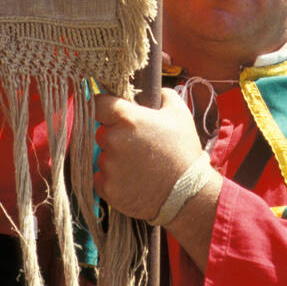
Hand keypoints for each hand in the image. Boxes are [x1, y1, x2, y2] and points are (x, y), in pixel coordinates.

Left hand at [93, 87, 202, 221]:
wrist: (187, 194)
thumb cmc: (183, 151)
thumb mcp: (180, 114)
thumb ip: (163, 95)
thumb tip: (155, 91)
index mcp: (128, 118)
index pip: (98, 103)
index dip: (104, 106)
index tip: (111, 112)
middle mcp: (113, 139)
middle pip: (100, 132)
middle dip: (114, 136)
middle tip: (135, 145)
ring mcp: (108, 165)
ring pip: (103, 156)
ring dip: (115, 159)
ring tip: (138, 166)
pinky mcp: (107, 188)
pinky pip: (101, 178)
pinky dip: (112, 179)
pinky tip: (132, 180)